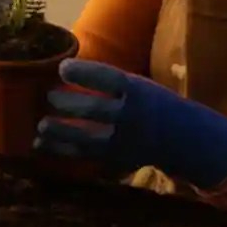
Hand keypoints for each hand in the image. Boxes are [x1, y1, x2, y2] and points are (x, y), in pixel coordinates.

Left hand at [35, 59, 226, 190]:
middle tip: (48, 97)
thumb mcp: (141, 86)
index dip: (85, 73)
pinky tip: (42, 144)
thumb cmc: (155, 104)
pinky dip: (62, 150)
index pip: (110, 79)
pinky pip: (85, 155)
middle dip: (68, 103)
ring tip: (41, 126)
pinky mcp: (116, 159)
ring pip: (88, 137)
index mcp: (140, 92)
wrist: (185, 139)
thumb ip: (111, 83)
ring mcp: (125, 141)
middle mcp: (132, 116)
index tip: (63, 67)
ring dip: (61, 131)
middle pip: (96, 109)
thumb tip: (66, 70)